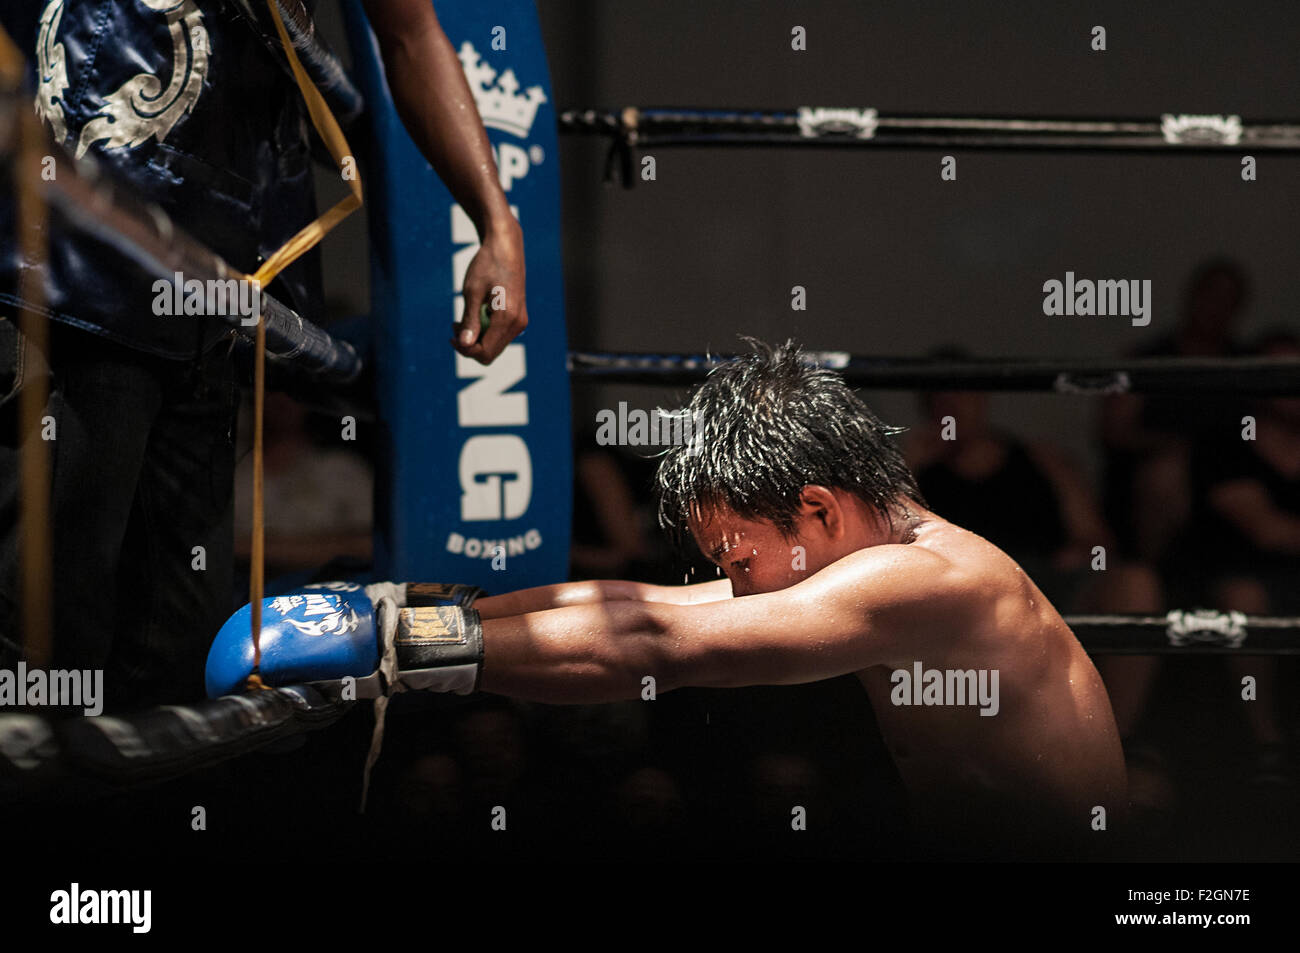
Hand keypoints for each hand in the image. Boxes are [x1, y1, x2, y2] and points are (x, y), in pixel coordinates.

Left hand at [455, 219, 526, 363]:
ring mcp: (520, 322)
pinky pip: (499, 334)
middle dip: (470, 345)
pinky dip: (485, 330)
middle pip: (490, 353)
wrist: (505, 246)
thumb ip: (469, 320)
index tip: (451, 335)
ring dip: (477, 337)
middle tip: (455, 325)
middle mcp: (518, 324)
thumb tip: (465, 345)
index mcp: (508, 318)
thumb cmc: (487, 265)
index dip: (465, 350)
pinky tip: (476, 313)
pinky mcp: (518, 317)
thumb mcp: (472, 292)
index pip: (485, 352)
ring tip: (462, 318)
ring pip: (494, 345)